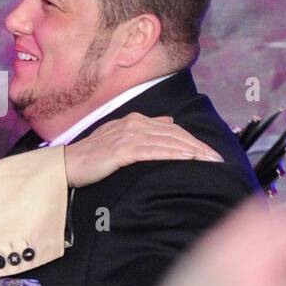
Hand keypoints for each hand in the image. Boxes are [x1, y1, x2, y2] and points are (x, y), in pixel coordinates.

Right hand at [62, 113, 223, 186]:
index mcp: (135, 121)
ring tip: (209, 161)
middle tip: (217, 159)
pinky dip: (174, 154)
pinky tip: (187, 159)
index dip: (193, 141)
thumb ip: (145, 129)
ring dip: (191, 152)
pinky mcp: (122, 150)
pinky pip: (154, 151)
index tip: (209, 153)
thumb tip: (170, 123)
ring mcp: (128, 136)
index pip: (173, 130)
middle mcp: (134, 125)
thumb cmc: (92, 156)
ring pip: (168, 142)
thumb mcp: (120, 137)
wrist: (68, 164)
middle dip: (199, 147)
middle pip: (175, 134)